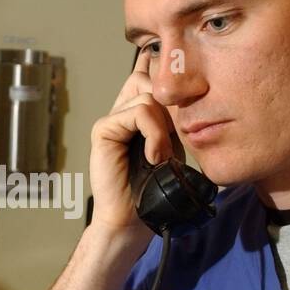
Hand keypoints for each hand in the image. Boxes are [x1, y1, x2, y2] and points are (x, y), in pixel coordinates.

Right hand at [88, 48, 176, 237]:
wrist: (134, 216)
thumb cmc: (157, 185)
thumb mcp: (173, 144)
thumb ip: (175, 117)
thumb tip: (187, 86)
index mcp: (137, 112)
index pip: (150, 73)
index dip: (167, 75)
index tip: (180, 88)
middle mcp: (122, 111)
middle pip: (150, 78)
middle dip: (170, 105)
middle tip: (172, 137)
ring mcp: (111, 119)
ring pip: (148, 95)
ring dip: (163, 127)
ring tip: (161, 156)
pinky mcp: (103, 129)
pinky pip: (138, 112)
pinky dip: (153, 133)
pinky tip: (153, 156)